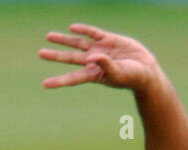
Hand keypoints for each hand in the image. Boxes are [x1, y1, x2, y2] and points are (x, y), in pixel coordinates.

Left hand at [39, 24, 160, 92]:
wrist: (146, 70)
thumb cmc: (133, 78)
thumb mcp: (118, 73)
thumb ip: (104, 65)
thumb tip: (90, 56)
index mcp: (94, 74)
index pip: (73, 78)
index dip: (59, 81)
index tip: (44, 84)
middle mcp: (94, 62)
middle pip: (70, 58)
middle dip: (56, 56)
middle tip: (40, 53)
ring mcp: (100, 50)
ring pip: (77, 43)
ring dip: (64, 40)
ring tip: (48, 37)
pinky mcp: (108, 39)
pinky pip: (93, 33)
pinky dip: (83, 30)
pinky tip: (72, 28)